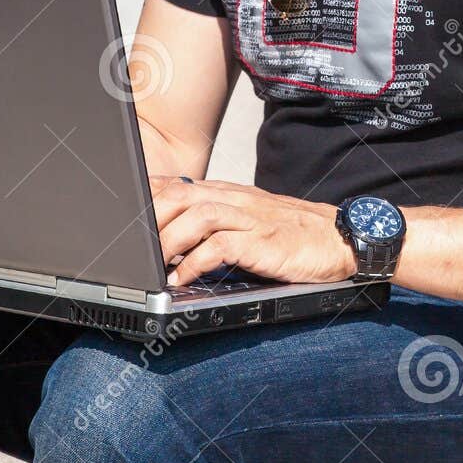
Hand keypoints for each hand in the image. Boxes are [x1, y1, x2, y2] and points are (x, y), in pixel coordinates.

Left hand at [150, 175, 356, 287]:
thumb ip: (216, 221)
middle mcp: (235, 199)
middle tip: (131, 248)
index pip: (175, 184)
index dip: (144, 197)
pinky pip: (220, 245)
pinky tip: (184, 278)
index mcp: (228, 193)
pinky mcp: (263, 241)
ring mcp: (250, 218)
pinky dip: (196, 262)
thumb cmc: (293, 233)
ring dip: (168, 240)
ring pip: (196, 216)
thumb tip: (174, 235)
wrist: (341, 237)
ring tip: (153, 265)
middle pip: (178, 196)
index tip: (120, 217)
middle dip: (149, 220)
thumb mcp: (249, 219)